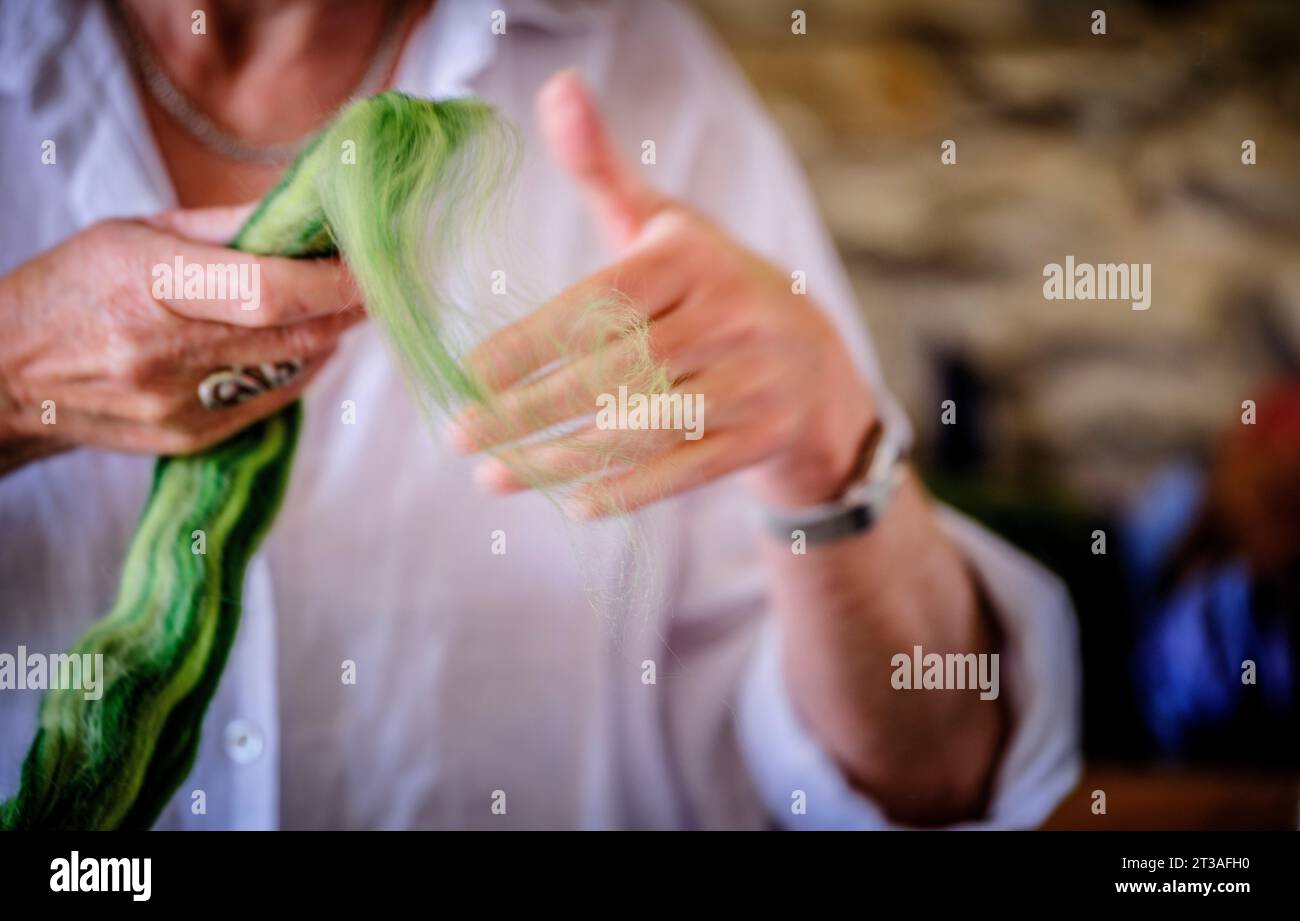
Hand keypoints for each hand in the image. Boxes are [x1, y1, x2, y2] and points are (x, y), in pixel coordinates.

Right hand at [0, 205, 361, 467]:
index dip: (333, 282)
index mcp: (148, 284)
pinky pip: (272, 399)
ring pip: (292, 369)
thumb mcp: (136, 233)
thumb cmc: (75, 287)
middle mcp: (163, 351)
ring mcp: (178, 404)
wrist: (8, 376)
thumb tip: (307, 212)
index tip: (370, 265)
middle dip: (345, 308)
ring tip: (331, 307)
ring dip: (327, 337)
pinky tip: (293, 343)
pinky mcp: (190, 437)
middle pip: (294, 335)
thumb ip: (226, 227)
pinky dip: (297, 367)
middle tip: (371, 282)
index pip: (270, 291)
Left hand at [450, 71, 873, 516]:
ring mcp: (752, 383)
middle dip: (527, 411)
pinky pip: (685, 470)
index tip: (469, 374)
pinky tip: (571, 503)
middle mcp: (730, 317)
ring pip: (641, 428)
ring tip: (492, 477)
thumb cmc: (710, 286)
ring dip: (560, 458)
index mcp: (695, 258)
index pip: (601, 303)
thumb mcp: (665, 223)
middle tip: (460, 437)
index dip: (532, 340)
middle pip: (611, 372)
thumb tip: (557, 87)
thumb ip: (601, 169)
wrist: (815, 362)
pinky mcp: (761, 438)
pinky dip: (628, 491)